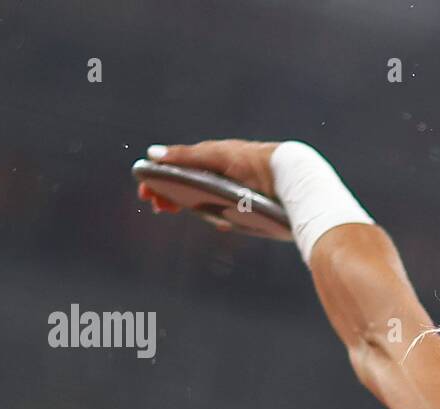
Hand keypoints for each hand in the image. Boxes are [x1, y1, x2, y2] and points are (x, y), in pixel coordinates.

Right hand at [136, 138, 280, 213]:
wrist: (292, 178)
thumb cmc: (254, 162)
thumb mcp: (216, 157)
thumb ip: (187, 156)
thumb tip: (152, 154)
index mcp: (215, 159)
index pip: (181, 169)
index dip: (162, 179)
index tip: (146, 192)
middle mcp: (224, 175)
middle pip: (191, 186)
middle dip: (171, 195)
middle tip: (156, 206)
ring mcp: (237, 193)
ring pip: (206, 202)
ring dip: (190, 207)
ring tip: (175, 211)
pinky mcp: (250, 209)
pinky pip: (229, 214)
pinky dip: (218, 218)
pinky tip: (218, 224)